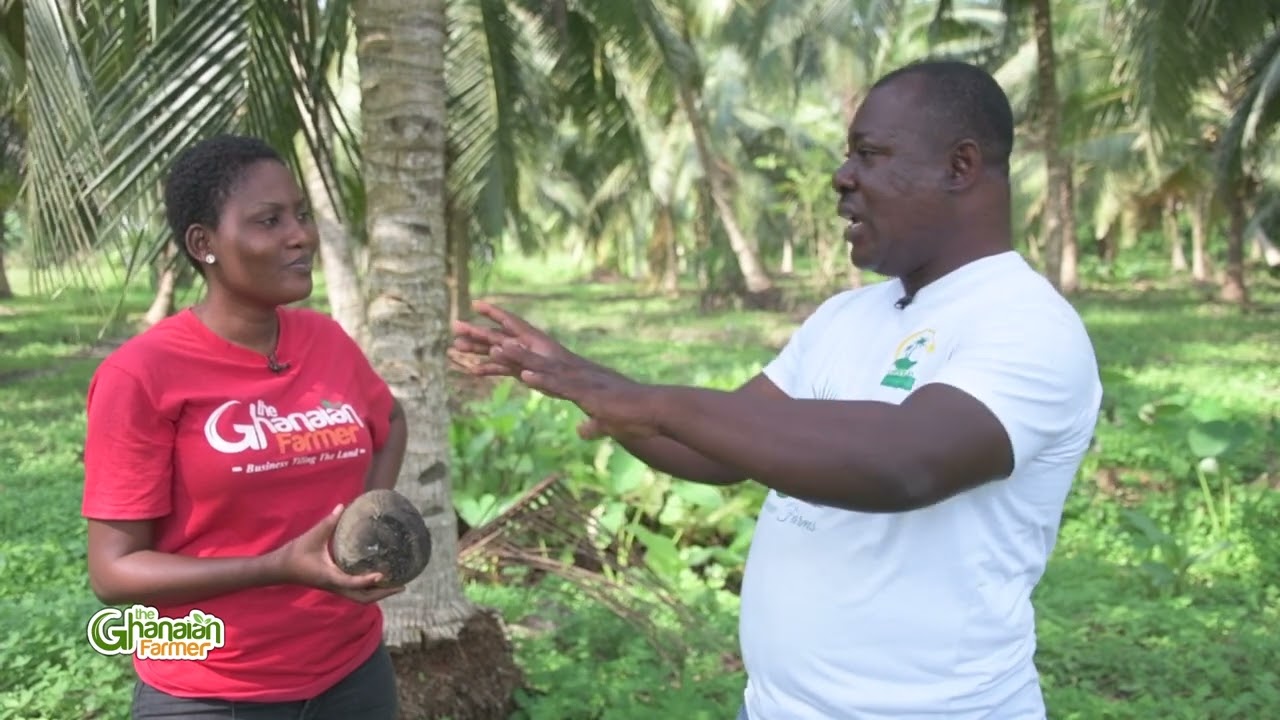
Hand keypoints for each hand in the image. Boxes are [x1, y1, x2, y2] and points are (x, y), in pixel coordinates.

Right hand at [268, 505, 404, 603]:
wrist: (280, 569)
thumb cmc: (295, 553)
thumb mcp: (312, 536)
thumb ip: (328, 522)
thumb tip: (342, 506)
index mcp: (329, 577)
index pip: (352, 582)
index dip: (367, 580)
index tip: (382, 575)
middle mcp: (335, 586)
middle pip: (362, 598)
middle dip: (382, 594)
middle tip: (401, 585)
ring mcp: (335, 587)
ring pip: (360, 598)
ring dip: (377, 594)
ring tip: (395, 585)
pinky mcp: (334, 585)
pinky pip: (355, 592)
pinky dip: (369, 589)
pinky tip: (379, 580)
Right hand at [450, 301, 575, 377]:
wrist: (582, 387)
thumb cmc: (569, 374)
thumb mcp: (545, 366)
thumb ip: (520, 357)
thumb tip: (496, 347)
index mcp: (532, 339)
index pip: (508, 321)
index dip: (492, 312)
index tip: (475, 304)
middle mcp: (525, 346)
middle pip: (496, 336)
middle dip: (475, 331)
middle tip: (454, 326)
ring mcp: (523, 358)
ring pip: (496, 351)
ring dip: (478, 350)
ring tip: (456, 348)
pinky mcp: (523, 371)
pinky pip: (502, 369)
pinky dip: (489, 368)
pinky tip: (474, 370)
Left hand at [493, 340, 662, 439]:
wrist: (656, 412)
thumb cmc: (635, 417)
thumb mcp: (607, 424)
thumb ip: (592, 426)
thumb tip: (582, 431)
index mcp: (580, 382)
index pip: (547, 370)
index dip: (525, 362)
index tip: (505, 353)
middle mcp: (578, 377)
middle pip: (540, 363)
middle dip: (515, 355)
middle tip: (491, 343)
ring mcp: (583, 383)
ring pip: (546, 369)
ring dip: (522, 361)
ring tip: (498, 350)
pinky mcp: (589, 394)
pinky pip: (562, 387)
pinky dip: (543, 381)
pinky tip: (526, 376)